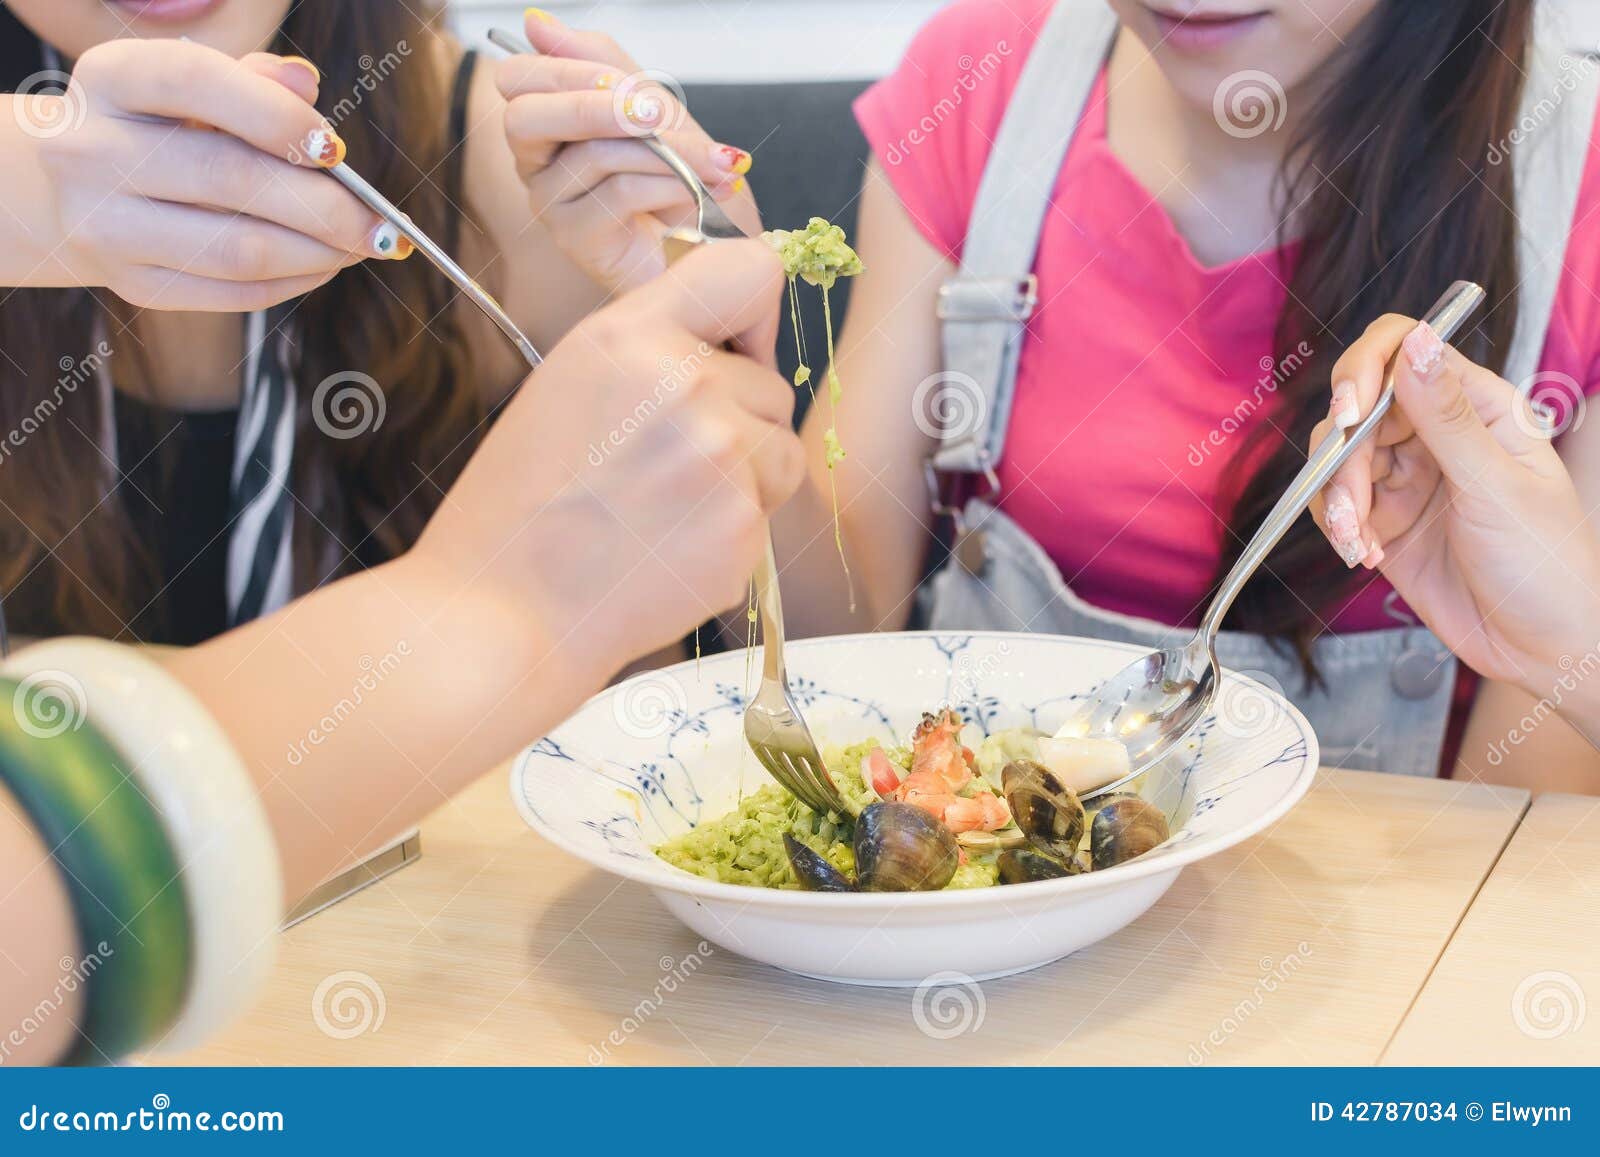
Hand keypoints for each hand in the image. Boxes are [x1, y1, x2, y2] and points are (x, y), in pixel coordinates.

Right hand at [33, 40, 400, 310]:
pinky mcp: (131, 283)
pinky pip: (232, 292)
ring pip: (239, 248)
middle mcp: (91, 149)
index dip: (277, 116)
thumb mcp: (193, 88)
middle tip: (381, 223)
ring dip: (320, 252)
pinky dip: (294, 282)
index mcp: (110, 78)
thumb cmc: (162, 126)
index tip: (336, 152)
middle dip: (326, 206)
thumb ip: (254, 80)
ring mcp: (104, 224)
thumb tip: (306, 84)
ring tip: (362, 245)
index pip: (196, 81)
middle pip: (231, 178)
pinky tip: (325, 265)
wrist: (76, 190)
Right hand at [413, 237, 800, 673]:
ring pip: (780, 452)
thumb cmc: (524, 507)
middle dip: (737, 424)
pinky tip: (666, 551)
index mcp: (630, 335)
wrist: (503, 611)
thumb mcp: (569, 385)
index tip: (738, 349)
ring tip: (662, 511)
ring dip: (743, 480)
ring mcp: (720, 455)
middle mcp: (684, 382)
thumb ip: (652, 350)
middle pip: (771, 385)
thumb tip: (732, 346)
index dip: (755, 315)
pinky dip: (731, 536)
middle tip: (661, 469)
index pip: (748, 270)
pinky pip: (768, 515)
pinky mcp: (742, 523)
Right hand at [496, 10, 760, 292]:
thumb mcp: (653, 106)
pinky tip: (695, 196)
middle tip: (657, 112)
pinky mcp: (576, 240)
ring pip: (593, 154)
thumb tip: (537, 22)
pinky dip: (669, 186)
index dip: (569, 70)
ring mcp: (551, 205)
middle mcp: (536, 164)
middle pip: (526, 116)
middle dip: (599, 107)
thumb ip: (601, 62)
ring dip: (666, 152)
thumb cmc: (685, 180)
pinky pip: (618, 194)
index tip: (627, 83)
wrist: (719, 245)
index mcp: (548, 123)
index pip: (518, 78)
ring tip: (711, 164)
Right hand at [1308, 315, 1599, 694]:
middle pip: (1359, 410)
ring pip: (1339, 459)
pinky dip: (1339, 528)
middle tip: (1355, 507)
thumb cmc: (1548, 564)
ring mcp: (1408, 479)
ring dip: (1338, 500)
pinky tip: (1365, 555)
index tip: (1349, 413)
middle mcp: (1437, 435)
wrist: (1547, 649)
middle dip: (1345, 457)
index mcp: (1478, 408)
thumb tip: (1415, 340)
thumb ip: (1446, 416)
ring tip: (1359, 542)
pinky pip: (1337, 505)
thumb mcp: (1497, 485)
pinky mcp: (1385, 522)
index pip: (1404, 351)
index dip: (1366, 371)